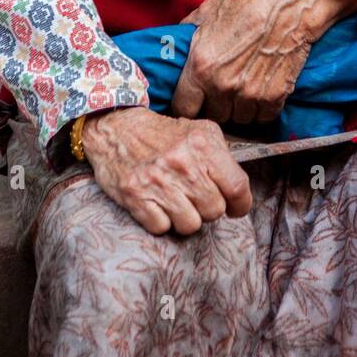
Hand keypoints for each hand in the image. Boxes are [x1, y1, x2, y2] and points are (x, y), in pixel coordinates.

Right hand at [80, 106, 251, 235]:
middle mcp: (182, 163)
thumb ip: (222, 156)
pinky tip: (156, 203)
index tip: (235, 208)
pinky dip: (160, 220)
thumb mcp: (199, 131)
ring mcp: (158, 181)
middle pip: (214, 211)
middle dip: (207, 208)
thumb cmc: (161, 133)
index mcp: (203, 144)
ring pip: (190, 225)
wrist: (115, 128)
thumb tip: (239, 190)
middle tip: (194, 196)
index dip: (240, 204)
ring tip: (175, 200)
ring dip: (184, 217)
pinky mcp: (135, 196)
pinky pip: (162, 228)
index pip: (237, 188)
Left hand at [171, 0, 356, 125]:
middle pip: (212, 116)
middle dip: (215, 105)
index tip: (194, 100)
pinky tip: (261, 92)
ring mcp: (249, 94)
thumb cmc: (248, 4)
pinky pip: (262, 118)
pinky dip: (261, 109)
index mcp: (200, 66)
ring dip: (239, 109)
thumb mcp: (207, 11)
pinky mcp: (274, 97)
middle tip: (222, 91)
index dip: (188, 104)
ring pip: (238, 120)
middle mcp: (222, 85)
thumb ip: (187, 33)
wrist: (290, 5)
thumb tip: (175, 44)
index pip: (184, 107)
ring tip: (243, 89)